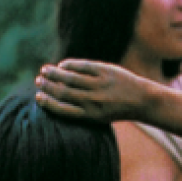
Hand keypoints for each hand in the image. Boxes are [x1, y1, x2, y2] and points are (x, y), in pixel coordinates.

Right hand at [36, 59, 156, 122]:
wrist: (143, 101)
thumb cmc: (116, 109)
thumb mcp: (99, 116)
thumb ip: (79, 108)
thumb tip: (55, 95)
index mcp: (91, 115)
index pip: (62, 109)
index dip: (47, 102)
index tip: (38, 96)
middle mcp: (94, 101)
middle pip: (63, 92)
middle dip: (47, 86)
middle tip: (38, 81)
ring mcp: (100, 85)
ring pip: (69, 77)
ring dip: (53, 73)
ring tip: (44, 70)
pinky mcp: (106, 71)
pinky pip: (82, 66)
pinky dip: (69, 64)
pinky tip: (63, 65)